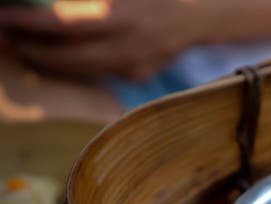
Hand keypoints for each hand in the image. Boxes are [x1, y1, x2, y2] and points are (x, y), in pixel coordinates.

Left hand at [0, 0, 213, 79]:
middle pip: (66, 58)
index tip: (1, 18)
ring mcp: (134, 65)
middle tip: (2, 40)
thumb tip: (49, 3)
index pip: (61, 23)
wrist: (197, 14)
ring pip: (80, 69)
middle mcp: (126, 45)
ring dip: (48, 60)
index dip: (26, 23)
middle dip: (30, 50)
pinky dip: (77, 62)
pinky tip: (61, 52)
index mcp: (119, 15)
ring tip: (22, 47)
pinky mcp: (139, 75)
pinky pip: (100, 70)